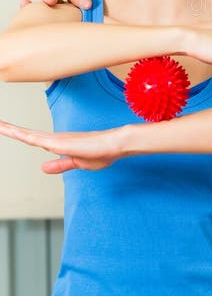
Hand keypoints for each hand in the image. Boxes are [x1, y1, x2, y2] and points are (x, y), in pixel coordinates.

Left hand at [0, 120, 125, 173]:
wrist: (115, 145)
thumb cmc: (101, 152)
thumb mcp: (77, 163)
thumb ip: (59, 165)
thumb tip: (43, 168)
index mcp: (56, 143)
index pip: (30, 138)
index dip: (16, 133)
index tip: (2, 127)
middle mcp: (53, 139)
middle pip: (24, 134)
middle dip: (7, 129)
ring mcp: (56, 140)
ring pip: (27, 135)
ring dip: (11, 130)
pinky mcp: (61, 143)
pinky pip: (38, 141)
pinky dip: (24, 137)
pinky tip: (14, 134)